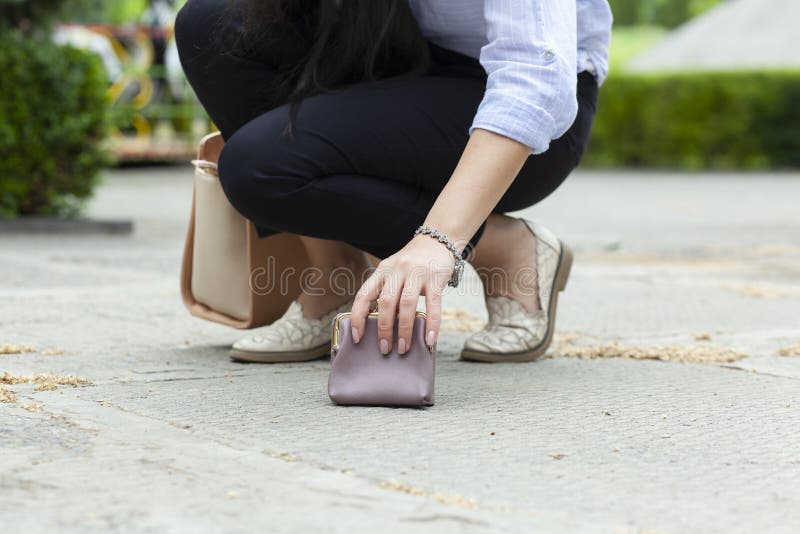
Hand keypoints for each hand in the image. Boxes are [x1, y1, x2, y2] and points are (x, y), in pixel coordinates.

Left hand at [350, 235, 454, 353]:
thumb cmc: (412, 263)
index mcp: (382, 271)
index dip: (358, 317)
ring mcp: (417, 273)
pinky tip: (430, 339)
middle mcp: (397, 270)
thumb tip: (383, 326)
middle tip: (384, 349)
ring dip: (404, 329)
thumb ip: (388, 293)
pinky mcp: (436, 278)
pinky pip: (433, 304)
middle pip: (386, 302)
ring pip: (407, 304)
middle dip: (383, 329)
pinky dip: (432, 324)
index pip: (364, 294)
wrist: (437, 240)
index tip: (357, 337)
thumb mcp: (394, 272)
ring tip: (403, 348)